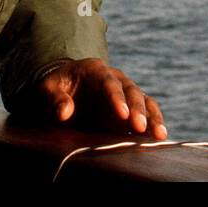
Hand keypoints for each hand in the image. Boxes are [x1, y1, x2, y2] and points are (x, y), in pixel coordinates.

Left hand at [16, 57, 167, 139]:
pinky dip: (154, 122)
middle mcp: (115, 78)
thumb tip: (64, 113)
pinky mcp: (130, 108)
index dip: (116, 98)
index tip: (122, 115)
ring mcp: (124, 93)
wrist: (65, 89)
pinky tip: (160, 136)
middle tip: (139, 127)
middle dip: (137, 110)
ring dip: (152, 117)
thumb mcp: (48, 89)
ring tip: (159, 135)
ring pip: (143, 101)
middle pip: (131, 91)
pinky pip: (147, 112)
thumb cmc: (56, 87)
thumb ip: (55, 98)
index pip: (109, 82)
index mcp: (95, 70)